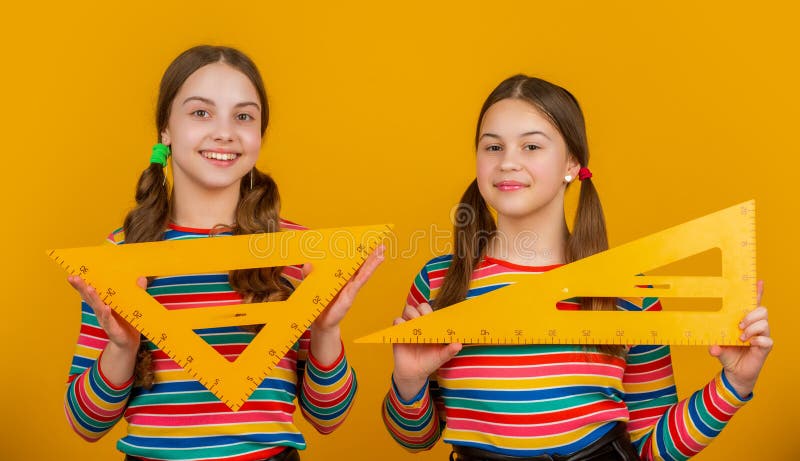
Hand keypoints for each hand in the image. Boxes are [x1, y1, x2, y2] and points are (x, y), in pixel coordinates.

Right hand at [67, 276, 142, 350]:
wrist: (129, 342)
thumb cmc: (127, 321)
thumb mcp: (133, 304)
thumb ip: (136, 291)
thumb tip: (141, 278)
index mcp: (103, 304)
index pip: (91, 292)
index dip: (82, 284)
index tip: (74, 274)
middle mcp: (101, 311)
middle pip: (90, 298)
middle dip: (81, 287)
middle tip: (74, 278)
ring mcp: (105, 321)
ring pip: (98, 308)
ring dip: (93, 298)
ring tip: (89, 288)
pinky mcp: (113, 330)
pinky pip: (109, 321)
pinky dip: (107, 315)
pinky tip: (106, 308)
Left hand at [309, 245, 384, 365]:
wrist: (320, 322)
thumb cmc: (318, 303)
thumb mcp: (311, 285)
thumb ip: (309, 274)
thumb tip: (307, 264)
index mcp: (339, 277)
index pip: (349, 261)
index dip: (356, 251)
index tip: (363, 240)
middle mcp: (347, 281)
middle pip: (361, 264)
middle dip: (370, 254)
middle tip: (379, 242)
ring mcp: (351, 287)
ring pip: (364, 271)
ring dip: (373, 261)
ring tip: (382, 251)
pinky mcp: (350, 294)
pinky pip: (360, 281)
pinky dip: (368, 272)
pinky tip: (375, 265)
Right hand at [392, 302, 461, 400]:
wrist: (414, 373)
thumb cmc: (429, 362)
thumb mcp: (441, 357)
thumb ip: (450, 351)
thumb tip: (459, 345)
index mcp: (432, 326)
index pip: (433, 311)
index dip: (434, 311)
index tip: (436, 317)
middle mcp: (420, 323)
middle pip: (421, 306)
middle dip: (423, 309)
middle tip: (425, 318)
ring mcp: (409, 326)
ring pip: (408, 309)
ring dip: (412, 313)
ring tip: (416, 322)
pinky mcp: (398, 331)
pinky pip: (397, 321)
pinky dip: (400, 323)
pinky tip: (405, 331)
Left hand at [709, 280, 772, 396]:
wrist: (734, 372)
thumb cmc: (728, 354)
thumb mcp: (717, 347)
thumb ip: (714, 345)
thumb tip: (713, 348)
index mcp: (745, 321)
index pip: (753, 304)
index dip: (757, 292)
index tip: (758, 281)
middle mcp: (755, 326)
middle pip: (762, 310)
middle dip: (750, 315)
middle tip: (739, 326)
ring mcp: (762, 335)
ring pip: (764, 322)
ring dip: (751, 328)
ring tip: (741, 337)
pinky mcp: (765, 347)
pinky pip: (767, 339)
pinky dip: (757, 340)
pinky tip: (750, 344)